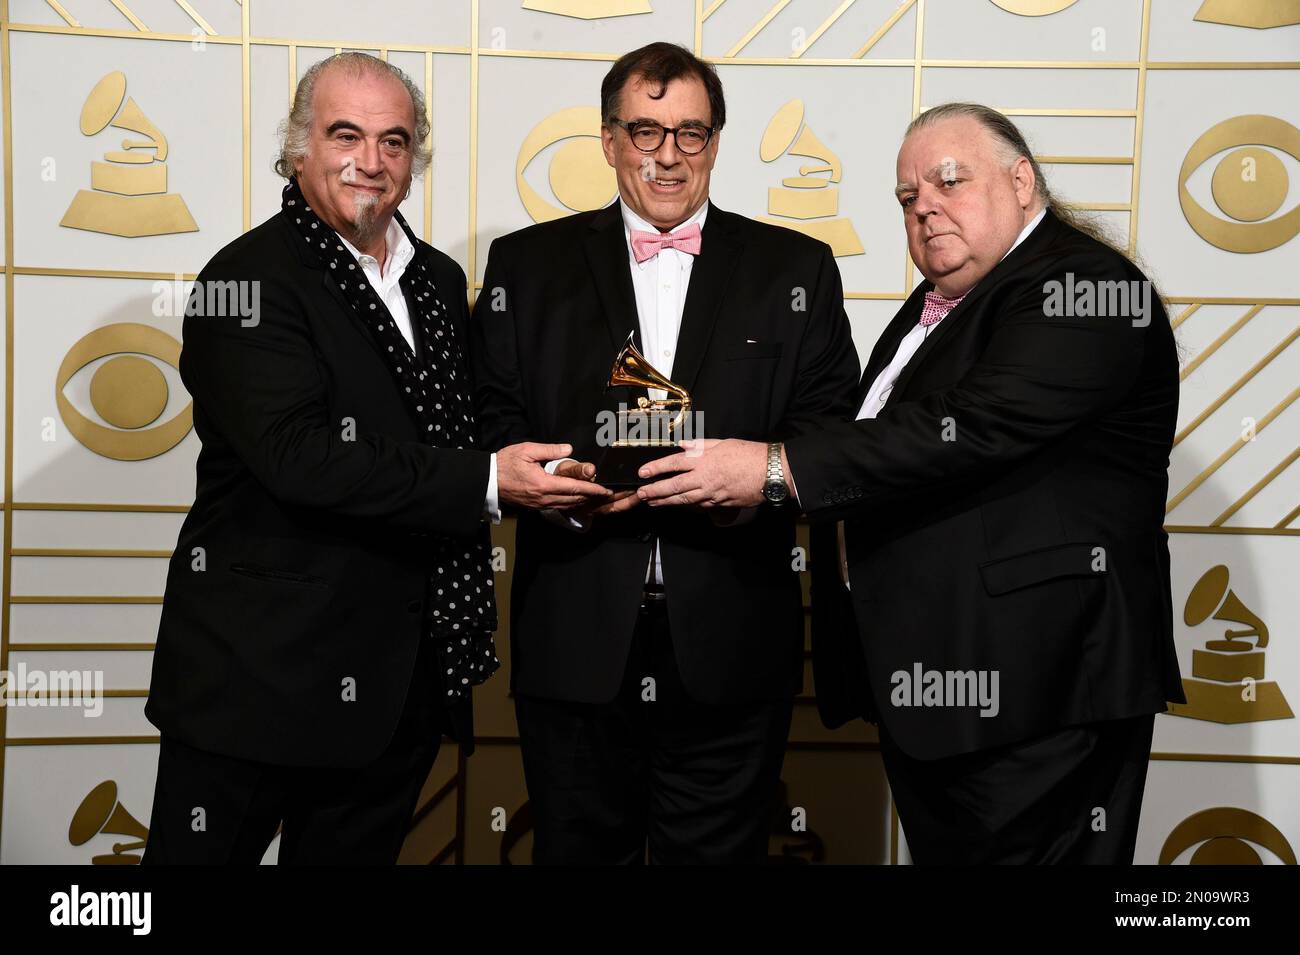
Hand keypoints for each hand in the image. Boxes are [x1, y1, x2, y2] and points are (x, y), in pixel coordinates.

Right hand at [497, 443, 612, 509]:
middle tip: (607, 493)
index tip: (605, 489)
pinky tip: (577, 500)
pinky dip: (571, 504)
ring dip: (583, 502)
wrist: (488, 480)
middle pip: (574, 499)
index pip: (574, 488)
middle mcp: (544, 498)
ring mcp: (540, 504)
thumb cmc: (505, 463)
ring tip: (596, 497)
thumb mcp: (527, 450)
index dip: (592, 489)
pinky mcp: (536, 506)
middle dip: (592, 497)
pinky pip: (558, 507)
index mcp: (543, 484)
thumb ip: (549, 450)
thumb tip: (569, 449)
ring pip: (567, 505)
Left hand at [635, 438, 767, 507]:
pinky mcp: (720, 503)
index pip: (674, 463)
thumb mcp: (723, 443)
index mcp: (704, 459)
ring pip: (684, 500)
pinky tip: (678, 505)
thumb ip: (701, 445)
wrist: (770, 473)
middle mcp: (705, 478)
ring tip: (653, 502)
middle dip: (655, 491)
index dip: (656, 468)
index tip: (643, 472)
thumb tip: (683, 446)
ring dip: (666, 502)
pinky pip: (699, 505)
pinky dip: (686, 505)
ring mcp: (712, 493)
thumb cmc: (749, 455)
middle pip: (674, 486)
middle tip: (642, 494)